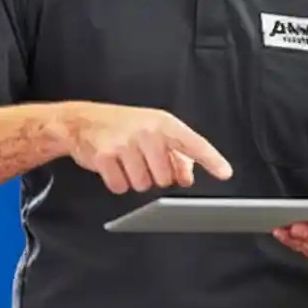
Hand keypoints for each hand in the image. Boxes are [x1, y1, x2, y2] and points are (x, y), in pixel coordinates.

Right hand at [53, 102, 232, 193]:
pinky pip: (120, 187)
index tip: (225, 172)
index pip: (193, 143)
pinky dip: (117, 182)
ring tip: (127, 161)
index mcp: (163, 124)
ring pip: (143, 185)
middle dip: (155, 176)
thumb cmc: (123, 125)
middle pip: (166, 178)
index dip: (211, 159)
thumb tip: (187, 177)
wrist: (83, 120)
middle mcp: (146, 132)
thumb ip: (176, 155)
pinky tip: (113, 167)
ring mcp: (125, 144)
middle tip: (143, 160)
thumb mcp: (154, 132)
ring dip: (135, 180)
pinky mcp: (105, 157)